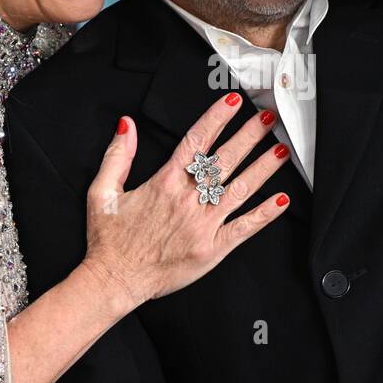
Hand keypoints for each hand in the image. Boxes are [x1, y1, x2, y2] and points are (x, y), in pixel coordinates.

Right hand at [78, 92, 290, 309]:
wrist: (114, 280)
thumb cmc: (109, 240)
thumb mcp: (101, 191)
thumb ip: (117, 155)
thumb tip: (126, 125)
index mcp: (164, 182)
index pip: (197, 141)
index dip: (218, 118)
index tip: (234, 102)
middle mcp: (188, 199)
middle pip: (225, 159)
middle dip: (250, 135)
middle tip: (268, 118)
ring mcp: (203, 224)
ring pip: (240, 188)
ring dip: (263, 167)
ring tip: (281, 150)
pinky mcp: (213, 248)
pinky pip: (244, 227)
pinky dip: (264, 214)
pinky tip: (281, 201)